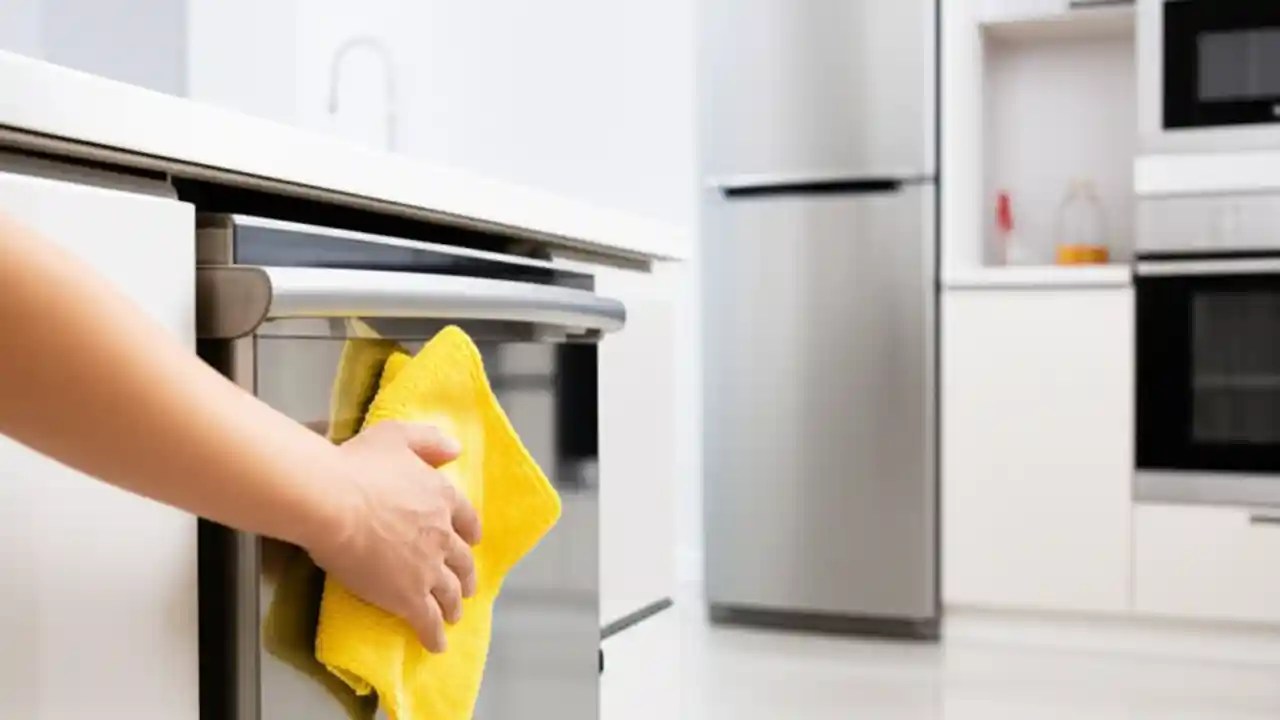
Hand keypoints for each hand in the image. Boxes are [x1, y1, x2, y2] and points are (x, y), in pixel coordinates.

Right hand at [305, 421, 481, 652]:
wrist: (334, 502)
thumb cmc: (358, 466)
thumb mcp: (397, 436)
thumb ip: (429, 441)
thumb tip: (456, 450)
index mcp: (442, 497)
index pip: (466, 519)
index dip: (469, 533)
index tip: (471, 541)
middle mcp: (443, 534)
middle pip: (461, 560)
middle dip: (465, 576)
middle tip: (465, 587)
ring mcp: (428, 567)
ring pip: (449, 592)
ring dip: (453, 605)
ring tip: (452, 616)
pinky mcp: (409, 595)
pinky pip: (428, 620)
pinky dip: (435, 634)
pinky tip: (437, 644)